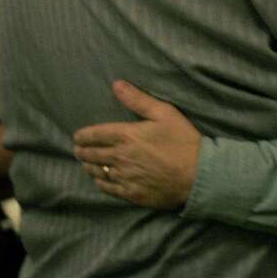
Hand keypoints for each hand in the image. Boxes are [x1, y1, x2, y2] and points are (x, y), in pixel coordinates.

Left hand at [72, 80, 200, 209]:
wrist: (198, 173)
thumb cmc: (183, 140)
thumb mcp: (165, 113)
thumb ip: (138, 99)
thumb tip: (117, 84)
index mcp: (126, 136)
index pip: (94, 135)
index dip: (82, 136)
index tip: (77, 136)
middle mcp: (119, 157)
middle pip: (91, 155)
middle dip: (82, 151)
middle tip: (79, 150)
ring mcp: (124, 177)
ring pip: (97, 172)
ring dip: (89, 166)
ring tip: (87, 164)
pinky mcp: (131, 193)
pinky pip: (108, 188)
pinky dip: (101, 182)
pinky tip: (102, 179)